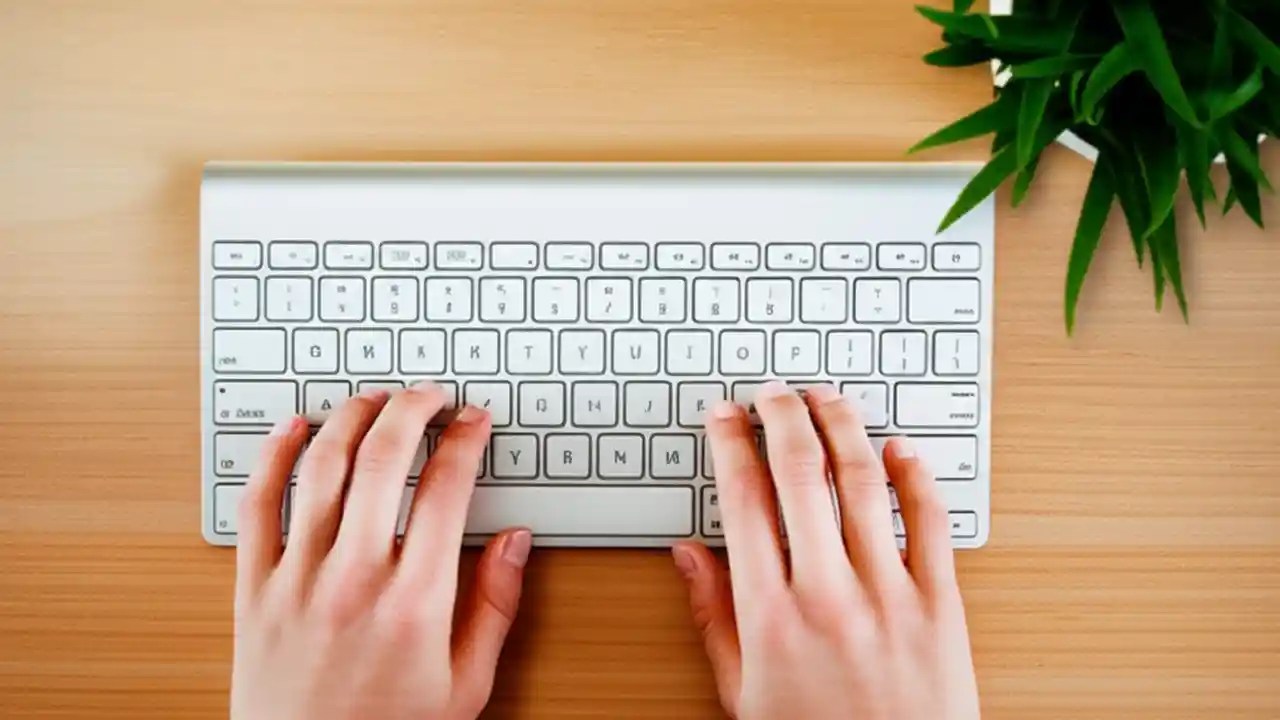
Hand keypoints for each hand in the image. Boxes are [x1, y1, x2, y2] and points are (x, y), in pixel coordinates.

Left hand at [230, 383, 529, 719]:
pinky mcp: (253, 589)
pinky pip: (257, 505)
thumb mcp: (466, 683)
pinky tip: (293, 429)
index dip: (466, 440)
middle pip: (383, 458)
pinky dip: (273, 456)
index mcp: (416, 601)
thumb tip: (516, 542)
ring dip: (351, 418)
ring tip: (374, 400)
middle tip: (429, 396)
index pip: (447, 488)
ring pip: (322, 468)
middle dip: (412, 409)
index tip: (473, 423)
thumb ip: (496, 606)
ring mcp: (297, 579)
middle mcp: (355, 579)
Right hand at [673, 381, 979, 719]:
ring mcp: (890, 596)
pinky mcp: (942, 606)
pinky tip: (899, 449)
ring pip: (863, 481)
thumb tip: (688, 554)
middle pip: (800, 472)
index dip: (729, 443)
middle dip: (781, 415)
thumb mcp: (742, 692)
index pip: (742, 499)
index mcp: (770, 615)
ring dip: (842, 426)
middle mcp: (828, 595)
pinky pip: (932, 523)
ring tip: (826, 400)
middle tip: (772, 393)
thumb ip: (712, 616)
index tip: (724, 418)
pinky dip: (916, 476)